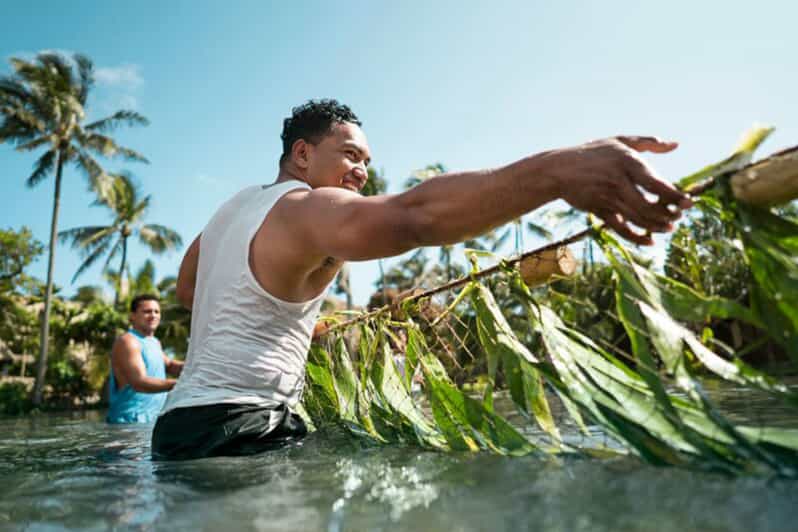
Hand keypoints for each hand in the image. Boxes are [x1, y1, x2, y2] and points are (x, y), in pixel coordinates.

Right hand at [548, 136, 691, 244]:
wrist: (558, 169)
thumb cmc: (593, 153)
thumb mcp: (620, 141)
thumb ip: (649, 142)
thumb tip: (676, 145)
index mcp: (628, 163)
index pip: (657, 184)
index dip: (675, 197)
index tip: (688, 203)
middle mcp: (619, 181)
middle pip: (650, 206)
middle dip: (668, 215)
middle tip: (678, 217)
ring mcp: (608, 198)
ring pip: (637, 219)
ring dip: (656, 226)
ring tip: (668, 227)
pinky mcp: (599, 210)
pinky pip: (621, 228)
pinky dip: (636, 238)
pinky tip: (650, 241)